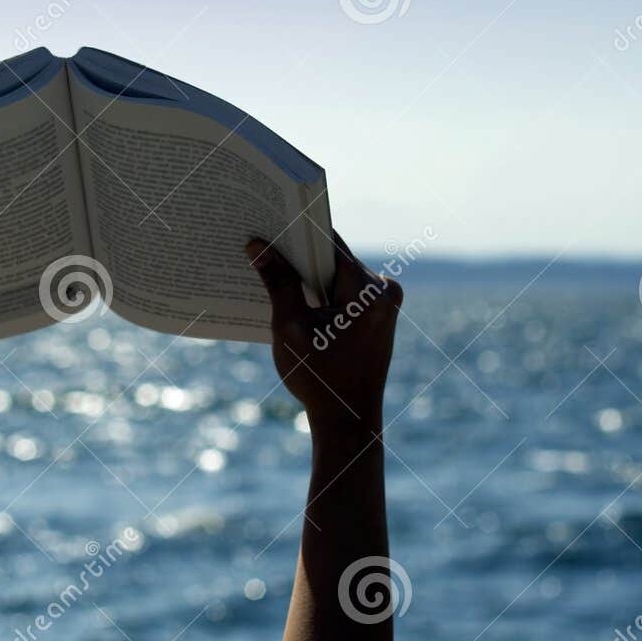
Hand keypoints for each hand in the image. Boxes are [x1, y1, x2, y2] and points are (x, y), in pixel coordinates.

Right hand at [245, 232, 401, 432]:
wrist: (349, 423)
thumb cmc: (320, 380)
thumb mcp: (291, 328)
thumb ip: (278, 283)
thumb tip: (258, 245)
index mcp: (368, 290)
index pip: (327, 243)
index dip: (295, 230)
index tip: (267, 217)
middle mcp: (383, 291)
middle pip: (333, 257)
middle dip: (298, 253)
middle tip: (261, 242)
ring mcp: (384, 303)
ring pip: (337, 273)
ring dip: (308, 273)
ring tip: (271, 267)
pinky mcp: (377, 316)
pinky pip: (344, 291)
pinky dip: (320, 290)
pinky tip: (291, 293)